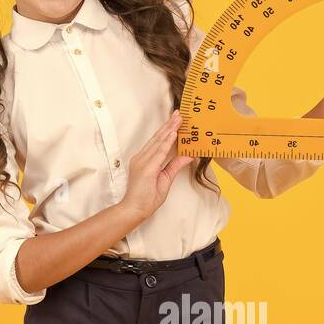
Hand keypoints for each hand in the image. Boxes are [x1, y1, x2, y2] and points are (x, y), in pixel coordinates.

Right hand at [121, 110, 194, 224]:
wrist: (135, 209)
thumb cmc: (147, 198)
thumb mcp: (166, 179)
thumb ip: (175, 165)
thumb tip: (189, 155)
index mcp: (144, 159)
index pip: (158, 142)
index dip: (167, 130)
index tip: (176, 120)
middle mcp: (142, 157)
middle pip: (158, 138)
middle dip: (169, 125)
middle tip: (179, 113)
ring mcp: (142, 162)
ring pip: (159, 142)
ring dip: (170, 129)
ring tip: (179, 119)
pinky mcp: (146, 168)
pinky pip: (159, 153)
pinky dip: (166, 142)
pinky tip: (173, 133)